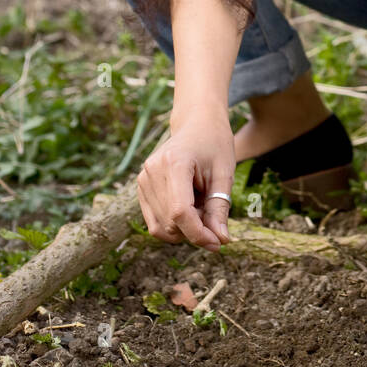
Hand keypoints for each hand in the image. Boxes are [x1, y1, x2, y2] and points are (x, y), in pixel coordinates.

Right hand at [137, 112, 234, 250]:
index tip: (217, 243)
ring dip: (184, 229)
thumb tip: (220, 242)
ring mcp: (143, 180)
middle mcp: (152, 172)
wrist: (197, 124)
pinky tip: (190, 209)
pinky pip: (155, 222)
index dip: (198, 233)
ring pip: (161, 227)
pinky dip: (174, 225)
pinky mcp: (141, 187)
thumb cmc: (215, 144)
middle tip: (214, 215)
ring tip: (201, 206)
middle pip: (171, 222)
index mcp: (173, 163)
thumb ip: (220, 208)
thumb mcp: (224, 174)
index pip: (180, 212)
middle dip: (195, 230)